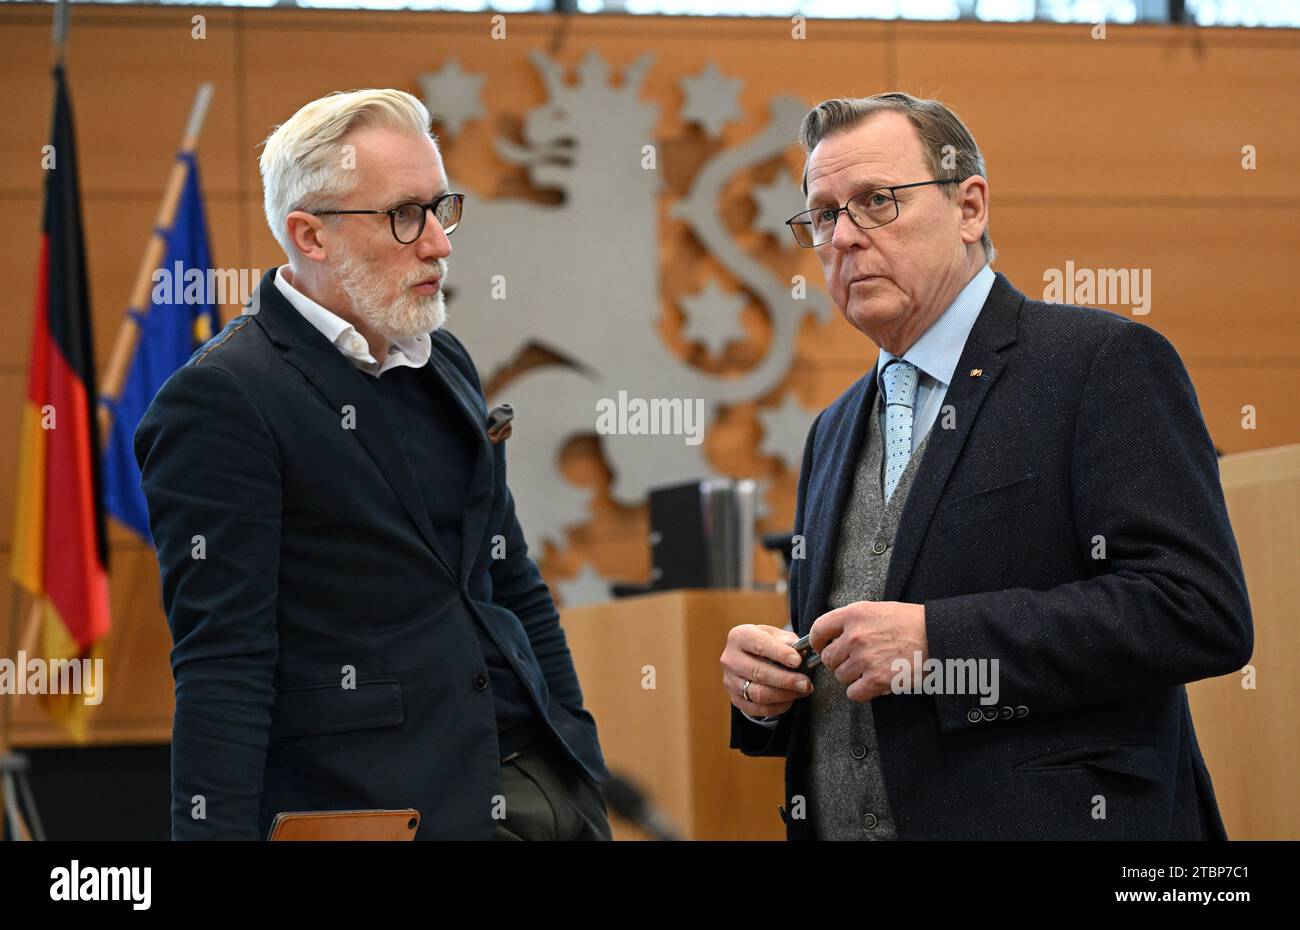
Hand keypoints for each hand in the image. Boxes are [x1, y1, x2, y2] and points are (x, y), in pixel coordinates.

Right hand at [720, 624, 813, 717]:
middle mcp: (730, 659)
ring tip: (802, 691)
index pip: (760, 645)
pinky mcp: (735, 699)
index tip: (798, 661)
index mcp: (739, 636)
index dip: (780, 653)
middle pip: (759, 673)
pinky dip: (778, 706)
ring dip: (785, 694)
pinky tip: (791, 699)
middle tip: (805, 683)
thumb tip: (802, 653)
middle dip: (786, 679)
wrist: (748, 657)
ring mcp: (730, 681)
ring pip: (758, 693)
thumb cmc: (765, 643)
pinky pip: (758, 709)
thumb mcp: (775, 635)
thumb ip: (788, 642)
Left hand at [809, 601, 926, 702]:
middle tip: (855, 662)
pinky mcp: (877, 679)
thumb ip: (854, 621)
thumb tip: (833, 637)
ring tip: (870, 669)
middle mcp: (855, 636)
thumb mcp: (878, 610)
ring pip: (840, 676)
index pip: (818, 630)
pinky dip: (862, 692)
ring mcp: (865, 658)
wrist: (938, 636)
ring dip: (852, 677)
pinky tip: (873, 684)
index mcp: (854, 614)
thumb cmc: (912, 622)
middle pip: (828, 658)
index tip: (821, 647)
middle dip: (838, 662)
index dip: (817, 642)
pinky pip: (854, 693)